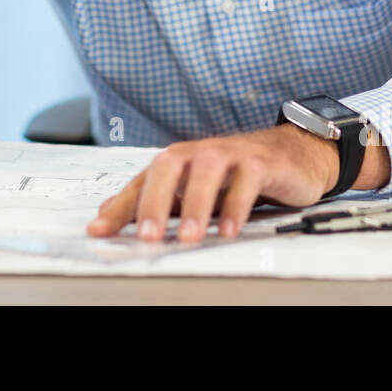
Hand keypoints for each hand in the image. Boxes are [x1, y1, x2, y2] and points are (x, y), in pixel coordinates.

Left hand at [86, 123, 341, 242]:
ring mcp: (230, 154)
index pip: (142, 180)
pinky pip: (246, 180)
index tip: (99, 231)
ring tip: (187, 237)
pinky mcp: (261, 162)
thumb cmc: (236, 172)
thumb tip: (106, 214)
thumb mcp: (192, 187)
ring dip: (195, 205)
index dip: (120, 205)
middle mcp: (199, 152)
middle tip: (147, 235)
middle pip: (168, 166)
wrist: (292, 153)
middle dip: (154, 200)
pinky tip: (228, 231)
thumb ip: (154, 199)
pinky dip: (236, 206)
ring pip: (205, 172)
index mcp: (179, 159)